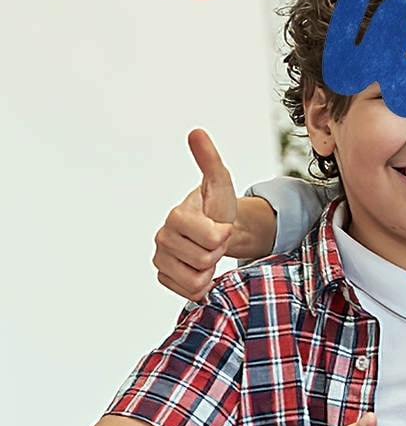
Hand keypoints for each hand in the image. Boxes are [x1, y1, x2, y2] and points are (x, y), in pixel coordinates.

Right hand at [154, 130, 238, 300]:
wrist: (216, 229)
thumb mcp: (220, 183)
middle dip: (217, 252)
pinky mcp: (164, 277)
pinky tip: (200, 267)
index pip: (213, 239)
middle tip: (215, 241)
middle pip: (205, 261)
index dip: (224, 235)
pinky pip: (189, 292)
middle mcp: (162, 238)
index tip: (222, 226)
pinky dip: (200, 283)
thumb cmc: (218, 208)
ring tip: (208, 252)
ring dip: (210, 269)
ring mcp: (161, 259)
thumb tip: (196, 132)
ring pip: (197, 280)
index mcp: (176, 217)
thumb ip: (210, 160)